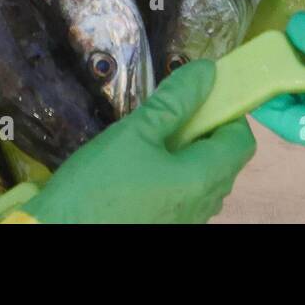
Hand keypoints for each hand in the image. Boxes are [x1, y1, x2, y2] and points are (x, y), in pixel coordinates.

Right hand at [27, 62, 255, 222]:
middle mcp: (204, 206)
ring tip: (149, 139)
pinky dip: (174, 175)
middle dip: (205, 130)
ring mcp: (187, 223)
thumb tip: (208, 72)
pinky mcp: (167, 229)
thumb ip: (176, 101)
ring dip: (188, 153)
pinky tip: (139, 168)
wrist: (62, 232)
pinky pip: (185, 196)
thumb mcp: (135, 131)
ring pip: (204, 179)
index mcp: (203, 178)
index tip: (198, 96)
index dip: (227, 112)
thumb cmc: (99, 183)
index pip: (242, 140)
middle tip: (168, 114)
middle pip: (225, 160)